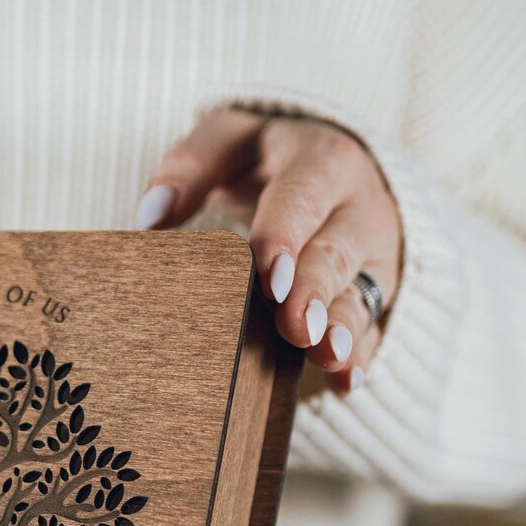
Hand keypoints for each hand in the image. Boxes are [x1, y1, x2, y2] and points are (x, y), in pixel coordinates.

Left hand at [135, 107, 402, 391]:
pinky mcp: (375, 293)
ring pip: (359, 292)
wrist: (330, 172)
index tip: (269, 275)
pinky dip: (358, 356)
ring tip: (326, 356)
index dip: (287, 234)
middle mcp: (354, 207)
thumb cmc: (264, 160)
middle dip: (315, 289)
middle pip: (334, 250)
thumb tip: (150, 218)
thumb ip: (191, 166)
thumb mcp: (230, 142)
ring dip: (342, 328)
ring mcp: (370, 254)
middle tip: (295, 326)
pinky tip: (343, 383)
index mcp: (318, 161)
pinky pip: (370, 328)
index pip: (304, 194)